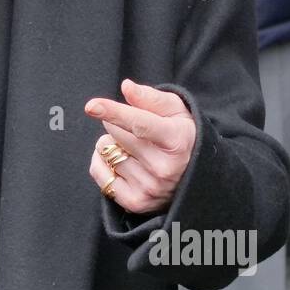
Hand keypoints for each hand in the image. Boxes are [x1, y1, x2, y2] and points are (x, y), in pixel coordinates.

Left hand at [85, 80, 196, 214]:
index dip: (114, 112)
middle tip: (135, 130)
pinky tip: (121, 162)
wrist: (197, 178)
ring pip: (104, 150)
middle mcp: (164, 168)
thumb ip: (151, 98)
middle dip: (116, 123)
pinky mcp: (135, 202)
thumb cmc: (182, 137)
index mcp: (176, 141)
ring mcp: (149, 187)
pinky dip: (102, 162)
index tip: (91, 106)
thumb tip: (127, 87)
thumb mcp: (177, 112)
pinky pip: (99, 173)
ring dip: (110, 143)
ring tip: (133, 149)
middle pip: (115, 132)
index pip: (140, 124)